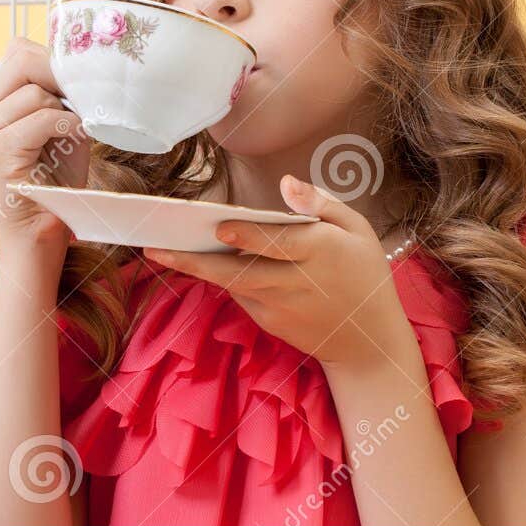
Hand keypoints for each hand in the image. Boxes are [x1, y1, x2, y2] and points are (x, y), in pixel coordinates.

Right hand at [0, 36, 91, 252]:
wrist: (41, 229)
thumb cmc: (55, 181)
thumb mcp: (62, 126)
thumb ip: (61, 95)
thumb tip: (79, 66)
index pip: (18, 51)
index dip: (51, 58)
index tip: (74, 83)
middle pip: (22, 59)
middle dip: (59, 75)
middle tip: (80, 99)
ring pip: (36, 93)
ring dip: (65, 110)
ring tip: (73, 132)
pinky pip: (40, 119)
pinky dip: (66, 125)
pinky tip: (73, 139)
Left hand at [141, 174, 413, 368]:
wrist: (368, 342)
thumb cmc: (363, 274)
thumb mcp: (357, 230)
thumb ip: (321, 204)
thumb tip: (287, 183)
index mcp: (320, 252)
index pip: (278, 244)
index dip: (248, 236)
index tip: (220, 226)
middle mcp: (296, 282)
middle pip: (240, 271)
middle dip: (196, 260)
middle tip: (156, 248)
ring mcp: (280, 307)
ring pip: (232, 284)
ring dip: (197, 268)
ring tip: (160, 250)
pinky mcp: (269, 322)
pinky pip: (240, 294)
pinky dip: (221, 277)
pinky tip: (197, 259)